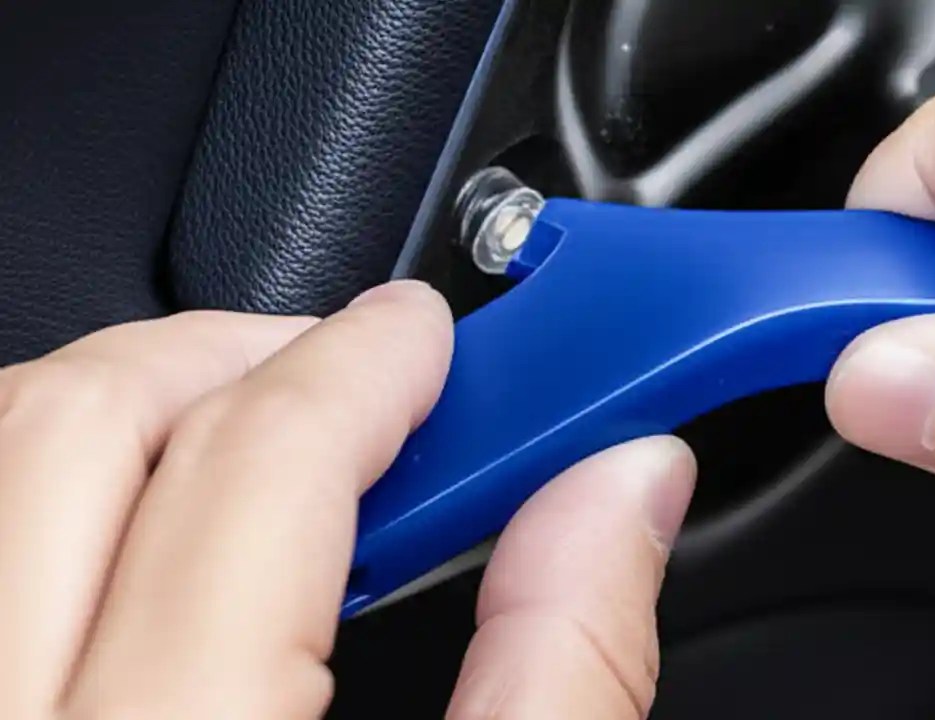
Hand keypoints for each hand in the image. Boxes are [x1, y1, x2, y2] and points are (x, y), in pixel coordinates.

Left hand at [0, 280, 695, 718]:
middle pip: (87, 424)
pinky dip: (60, 485)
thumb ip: (563, 667)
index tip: (436, 340)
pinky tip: (154, 528)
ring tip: (264, 434)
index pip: (263, 471)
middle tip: (360, 374)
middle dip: (247, 352)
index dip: (374, 368)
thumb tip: (621, 490)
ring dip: (144, 403)